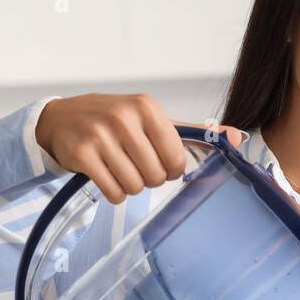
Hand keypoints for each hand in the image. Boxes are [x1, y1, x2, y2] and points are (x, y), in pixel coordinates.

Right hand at [34, 93, 245, 203]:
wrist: (62, 118)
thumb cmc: (113, 120)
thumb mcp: (151, 119)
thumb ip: (192, 132)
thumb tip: (237, 137)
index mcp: (147, 107)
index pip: (176, 158)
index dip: (170, 169)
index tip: (159, 163)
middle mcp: (123, 117)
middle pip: (155, 176)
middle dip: (148, 178)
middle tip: (134, 165)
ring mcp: (100, 135)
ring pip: (134, 186)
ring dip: (130, 186)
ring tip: (119, 169)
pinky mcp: (82, 154)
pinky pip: (113, 192)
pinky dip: (113, 192)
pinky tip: (106, 176)